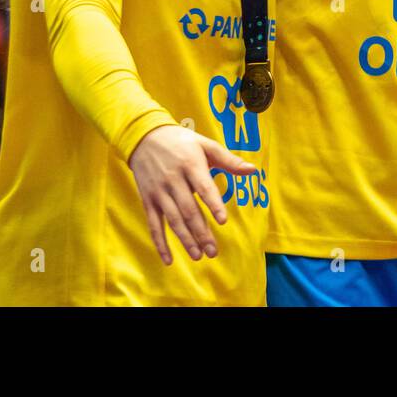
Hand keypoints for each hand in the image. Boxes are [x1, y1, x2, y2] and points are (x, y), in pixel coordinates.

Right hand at [127, 125, 257, 265]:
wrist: (144, 137)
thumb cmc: (181, 141)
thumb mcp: (205, 144)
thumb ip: (228, 160)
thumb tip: (252, 170)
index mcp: (190, 165)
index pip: (203, 188)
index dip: (213, 205)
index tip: (222, 221)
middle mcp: (173, 180)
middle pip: (188, 210)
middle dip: (201, 232)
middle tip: (213, 251)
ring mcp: (159, 192)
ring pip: (172, 220)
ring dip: (185, 240)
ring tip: (198, 256)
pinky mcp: (147, 200)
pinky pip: (153, 224)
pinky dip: (160, 243)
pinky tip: (169, 259)